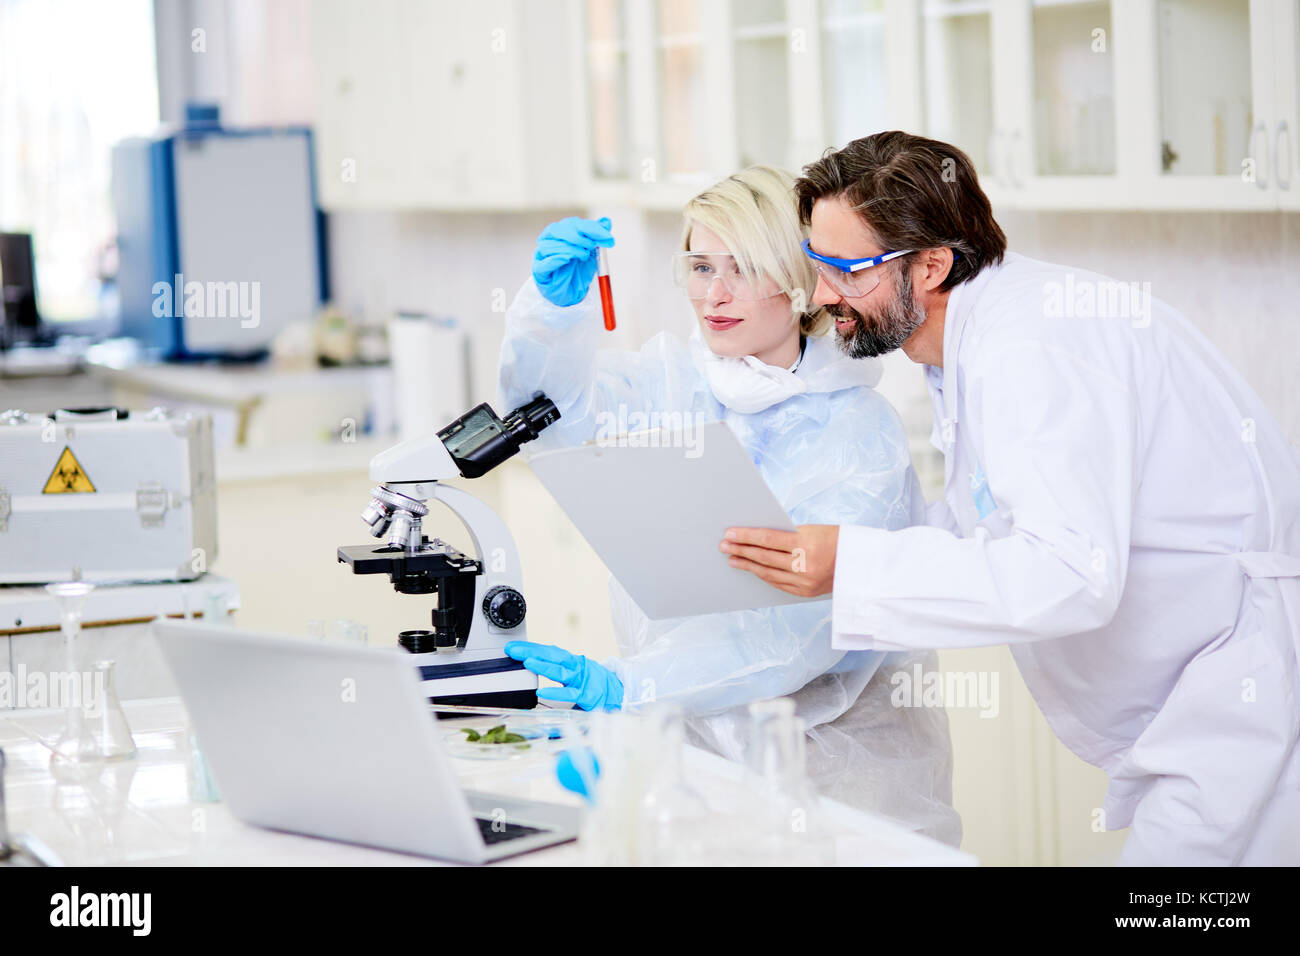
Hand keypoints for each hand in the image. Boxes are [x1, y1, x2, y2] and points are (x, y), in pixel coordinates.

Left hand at [504, 641, 623, 710]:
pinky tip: (542, 692)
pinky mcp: (588, 695)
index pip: (549, 652)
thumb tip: (532, 673)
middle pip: (553, 656)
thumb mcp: (575, 677)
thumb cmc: (595, 686)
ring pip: (561, 672)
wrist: (621, 695)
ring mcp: (583, 680)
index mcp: (572, 662)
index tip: (513, 648)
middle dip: (532, 652)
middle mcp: (577, 667)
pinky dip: (556, 692)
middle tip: (513, 650)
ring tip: (527, 662)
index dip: (531, 648)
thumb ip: (557, 674)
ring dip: (544, 666)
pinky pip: (570, 694)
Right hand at [531, 216, 613, 306]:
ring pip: (549, 245)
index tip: (607, 236)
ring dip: (569, 248)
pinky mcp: (539, 271)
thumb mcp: (591, 254)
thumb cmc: (577, 271)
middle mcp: (548, 240)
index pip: (573, 223)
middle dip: (578, 236)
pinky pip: (544, 263)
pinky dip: (556, 259)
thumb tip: (607, 221)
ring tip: (583, 256)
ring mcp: (541, 255)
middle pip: (557, 230)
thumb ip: (597, 238)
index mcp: (561, 232)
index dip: (591, 228)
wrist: (570, 293)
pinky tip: (567, 259)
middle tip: (593, 245)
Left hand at [719, 524, 839, 597]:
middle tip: (724, 545)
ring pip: (768, 573)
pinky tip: (753, 569)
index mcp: (806, 544)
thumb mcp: (813, 530)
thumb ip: (788, 536)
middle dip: (741, 550)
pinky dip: (764, 576)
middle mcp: (804, 565)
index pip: (767, 539)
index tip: (729, 533)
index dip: (745, 536)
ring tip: (733, 559)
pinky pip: (778, 584)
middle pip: (764, 557)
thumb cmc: (837, 540)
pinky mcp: (805, 592)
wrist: (863, 564)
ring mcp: (804, 581)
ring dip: (748, 565)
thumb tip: (758, 538)